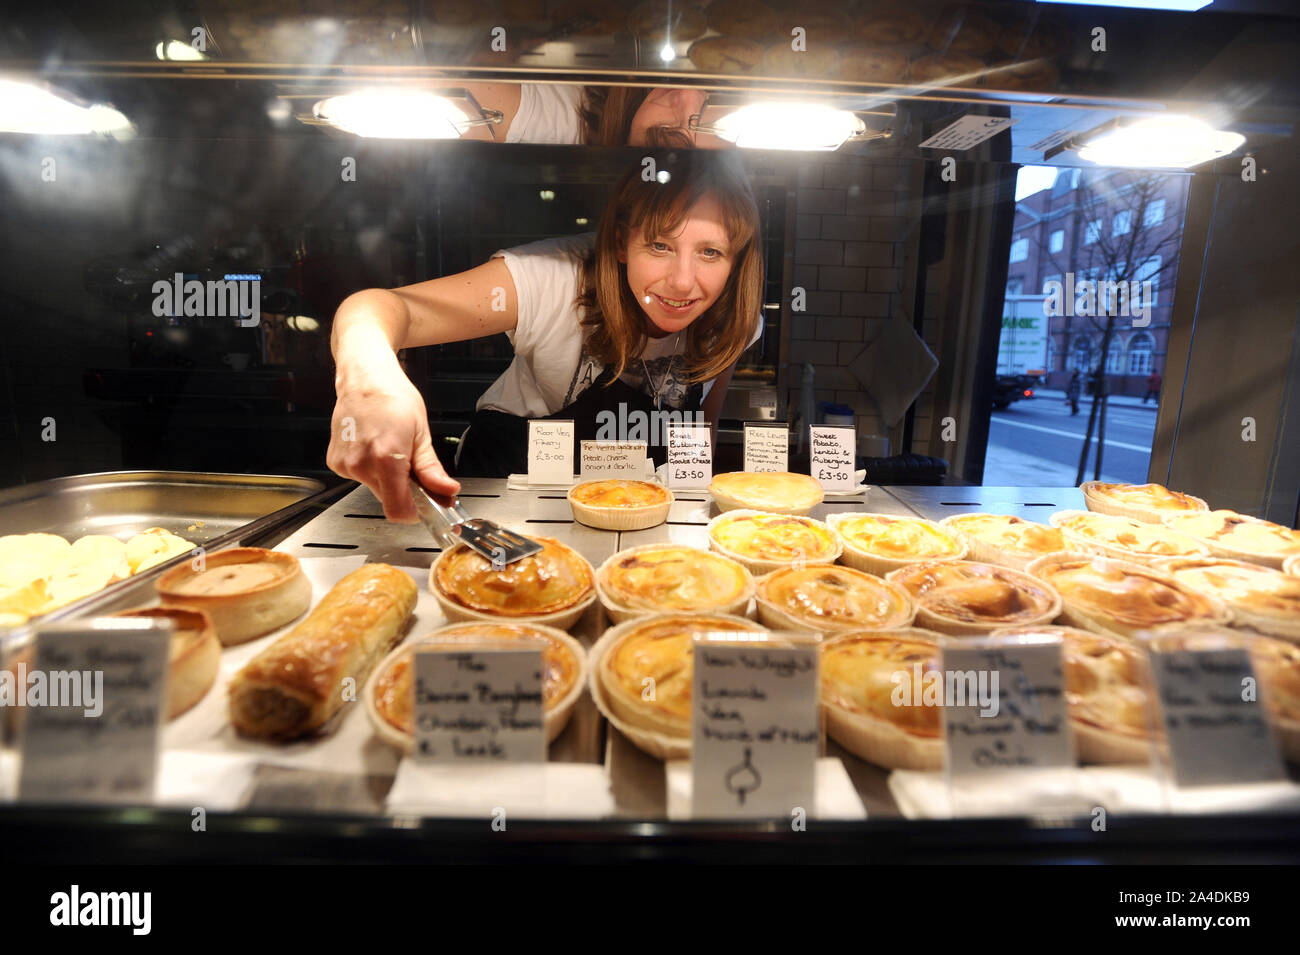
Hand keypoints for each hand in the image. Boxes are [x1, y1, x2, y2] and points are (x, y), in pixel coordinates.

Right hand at [327, 373, 459, 521]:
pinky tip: (373, 446)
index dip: (415, 512)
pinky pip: (360, 477)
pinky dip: (371, 469)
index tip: (425, 504)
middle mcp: (361, 464)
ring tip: (390, 448)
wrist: (365, 378)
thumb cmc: (393, 397)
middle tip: (410, 464)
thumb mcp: (421, 433)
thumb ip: (431, 469)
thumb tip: (447, 492)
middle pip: (388, 500)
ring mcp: (345, 464)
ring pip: (375, 489)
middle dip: (403, 490)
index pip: (398, 510)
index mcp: (386, 458)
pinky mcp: (335, 462)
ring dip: (387, 478)